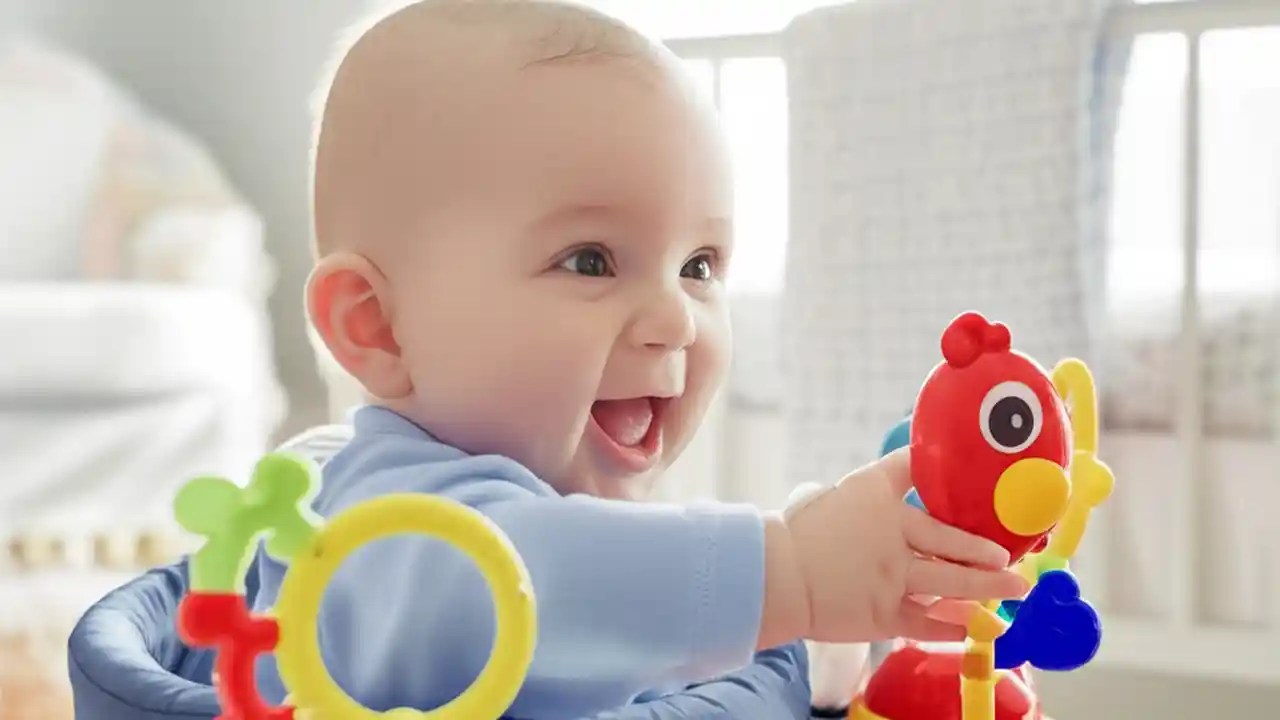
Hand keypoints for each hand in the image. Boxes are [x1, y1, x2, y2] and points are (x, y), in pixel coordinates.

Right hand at [780, 449, 1027, 643]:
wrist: (776, 578)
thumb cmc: (802, 536)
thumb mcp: (839, 497)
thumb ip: (878, 489)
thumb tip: (912, 472)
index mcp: (875, 498)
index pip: (914, 472)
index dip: (944, 471)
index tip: (977, 474)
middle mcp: (892, 536)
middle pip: (952, 540)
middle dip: (986, 550)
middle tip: (1010, 557)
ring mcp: (892, 577)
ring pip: (952, 584)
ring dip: (987, 586)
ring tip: (1013, 587)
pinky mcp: (886, 615)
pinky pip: (931, 623)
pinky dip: (956, 626)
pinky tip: (977, 626)